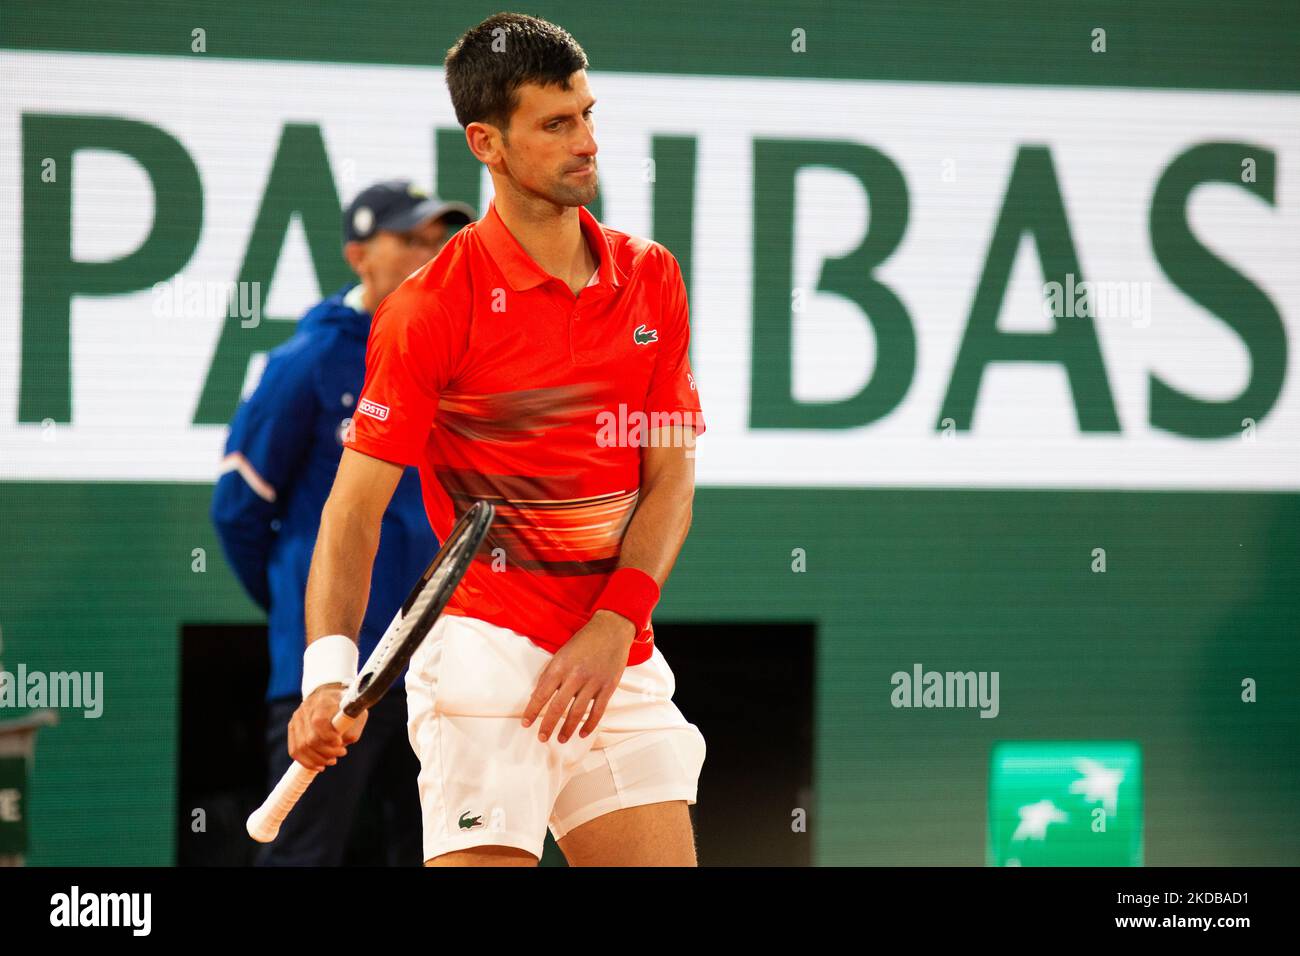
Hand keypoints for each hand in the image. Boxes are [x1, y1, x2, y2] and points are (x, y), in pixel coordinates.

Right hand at [287, 684, 367, 770]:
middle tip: (342, 752)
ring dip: (317, 759)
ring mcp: (296, 718)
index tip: (340, 743)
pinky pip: (294, 750)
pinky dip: (306, 761)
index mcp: (323, 702)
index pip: (319, 722)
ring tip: (332, 760)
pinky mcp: (292, 727)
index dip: (328, 737)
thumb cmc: (345, 706)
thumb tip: (340, 746)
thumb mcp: (357, 714)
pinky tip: (319, 765)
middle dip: (327, 752)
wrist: (330, 695)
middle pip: (310, 739)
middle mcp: (306, 709)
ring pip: (300, 747)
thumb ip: (352, 730)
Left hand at [521, 610, 636, 743]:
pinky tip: (582, 733)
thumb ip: (550, 673)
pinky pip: (598, 711)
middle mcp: (576, 675)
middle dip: (548, 725)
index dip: (532, 711)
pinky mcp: (608, 686)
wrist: (611, 628)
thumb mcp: (562, 653)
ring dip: (567, 729)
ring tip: (561, 739)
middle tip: (542, 738)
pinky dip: (590, 724)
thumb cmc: (584, 641)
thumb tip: (537, 695)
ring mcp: (593, 682)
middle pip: (558, 707)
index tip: (526, 723)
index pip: (542, 693)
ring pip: (577, 712)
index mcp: (561, 665)